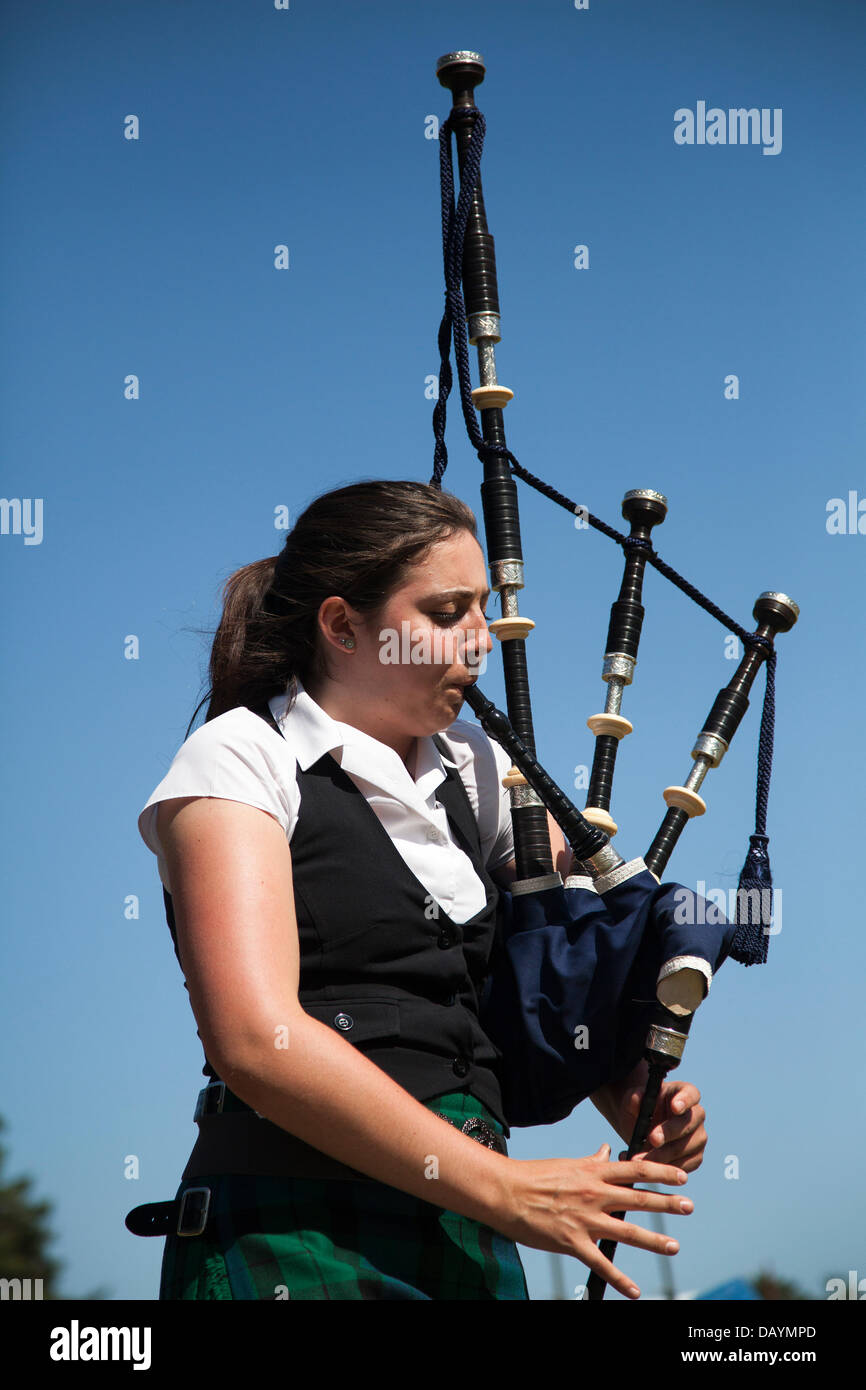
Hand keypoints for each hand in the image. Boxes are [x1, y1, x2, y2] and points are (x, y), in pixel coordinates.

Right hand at [500, 1145, 693, 1299]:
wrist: (506, 1192)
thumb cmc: (535, 1175)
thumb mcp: (567, 1163)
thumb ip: (591, 1161)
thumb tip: (606, 1151)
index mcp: (593, 1173)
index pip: (635, 1170)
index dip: (661, 1173)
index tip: (682, 1176)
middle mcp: (594, 1194)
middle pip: (638, 1199)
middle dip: (667, 1203)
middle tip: (689, 1207)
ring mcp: (585, 1219)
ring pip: (627, 1231)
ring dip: (654, 1240)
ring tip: (674, 1246)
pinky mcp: (573, 1243)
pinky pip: (602, 1263)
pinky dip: (621, 1279)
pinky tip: (636, 1291)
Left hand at [593, 1060, 707, 1172]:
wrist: (640, 1131)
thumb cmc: (639, 1110)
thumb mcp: (632, 1101)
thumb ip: (634, 1098)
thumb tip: (637, 1099)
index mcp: (684, 1093)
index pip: (691, 1094)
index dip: (685, 1100)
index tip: (674, 1107)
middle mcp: (696, 1115)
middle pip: (689, 1123)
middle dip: (670, 1132)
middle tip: (652, 1139)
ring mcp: (698, 1137)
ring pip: (686, 1148)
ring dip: (663, 1155)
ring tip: (639, 1158)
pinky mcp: (695, 1158)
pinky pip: (684, 1166)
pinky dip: (664, 1169)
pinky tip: (646, 1168)